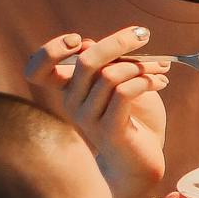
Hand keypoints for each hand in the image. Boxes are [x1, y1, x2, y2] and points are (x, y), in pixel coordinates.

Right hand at [27, 27, 168, 197]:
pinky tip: (160, 83)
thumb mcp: (119, 84)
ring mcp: (88, 118)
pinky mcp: (109, 130)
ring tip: (161, 70)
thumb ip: (108, 64)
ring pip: (110, 75)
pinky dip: (144, 81)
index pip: (37, 68)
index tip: (79, 39)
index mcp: (69, 90)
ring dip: (142, 66)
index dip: (51, 49)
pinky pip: (124, 92)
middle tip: (142, 34)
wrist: (140, 163)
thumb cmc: (132, 120)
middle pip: (86, 59)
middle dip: (117, 42)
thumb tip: (91, 42)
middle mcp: (72, 103)